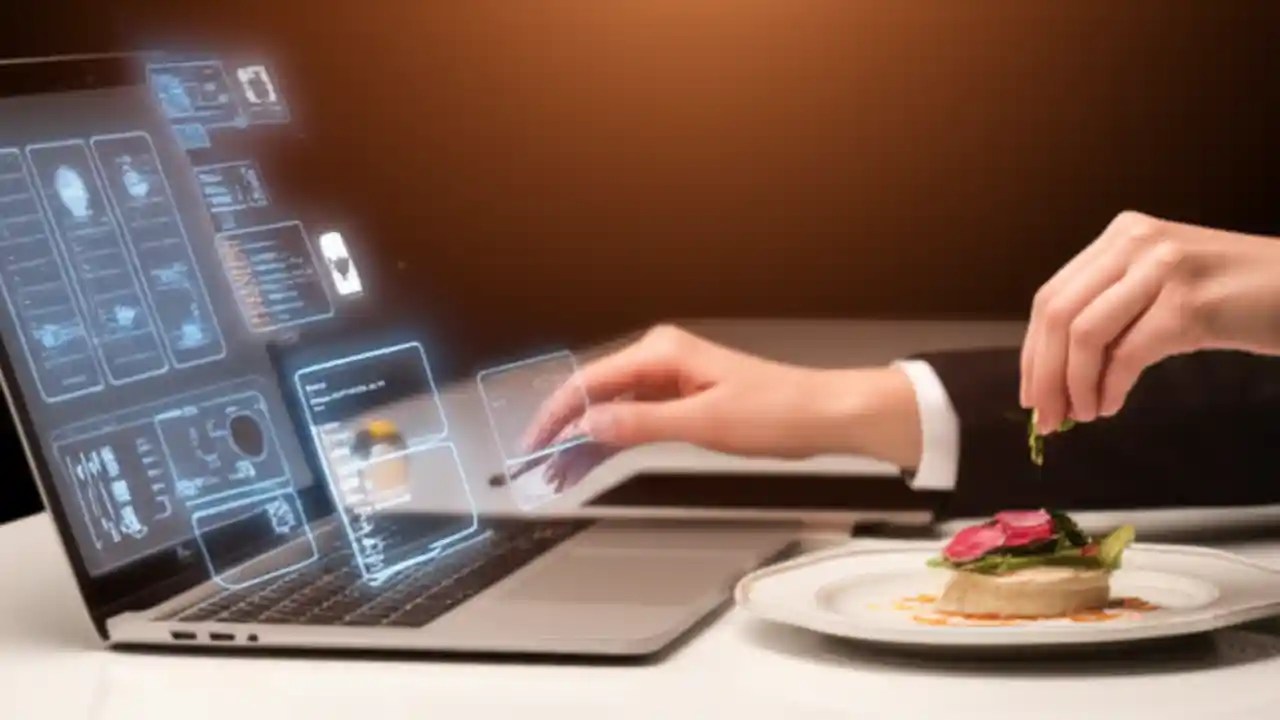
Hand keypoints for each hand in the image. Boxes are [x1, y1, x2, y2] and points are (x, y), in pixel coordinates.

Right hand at [522, 325, 923, 466]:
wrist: (821, 413)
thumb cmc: (774, 412)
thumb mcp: (703, 423)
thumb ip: (640, 424)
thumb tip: (587, 425)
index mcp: (660, 353)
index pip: (590, 383)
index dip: (556, 416)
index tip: (532, 446)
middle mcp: (659, 359)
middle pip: (595, 396)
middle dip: (565, 434)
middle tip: (538, 471)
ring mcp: (670, 378)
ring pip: (612, 411)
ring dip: (586, 443)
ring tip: (559, 477)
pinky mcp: (681, 399)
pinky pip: (634, 418)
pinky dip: (613, 441)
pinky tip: (591, 461)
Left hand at [1021, 211, 1279, 432]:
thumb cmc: (1238, 297)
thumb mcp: (1163, 289)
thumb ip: (1113, 312)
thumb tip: (1056, 374)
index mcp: (1122, 236)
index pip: (1051, 296)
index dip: (1032, 351)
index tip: (1030, 393)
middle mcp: (1136, 242)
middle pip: (1057, 315)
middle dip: (1043, 374)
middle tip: (1045, 417)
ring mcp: (1163, 269)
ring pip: (1083, 334)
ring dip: (1073, 386)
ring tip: (1082, 415)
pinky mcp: (1190, 305)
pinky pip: (1126, 354)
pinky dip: (1109, 388)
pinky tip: (1110, 406)